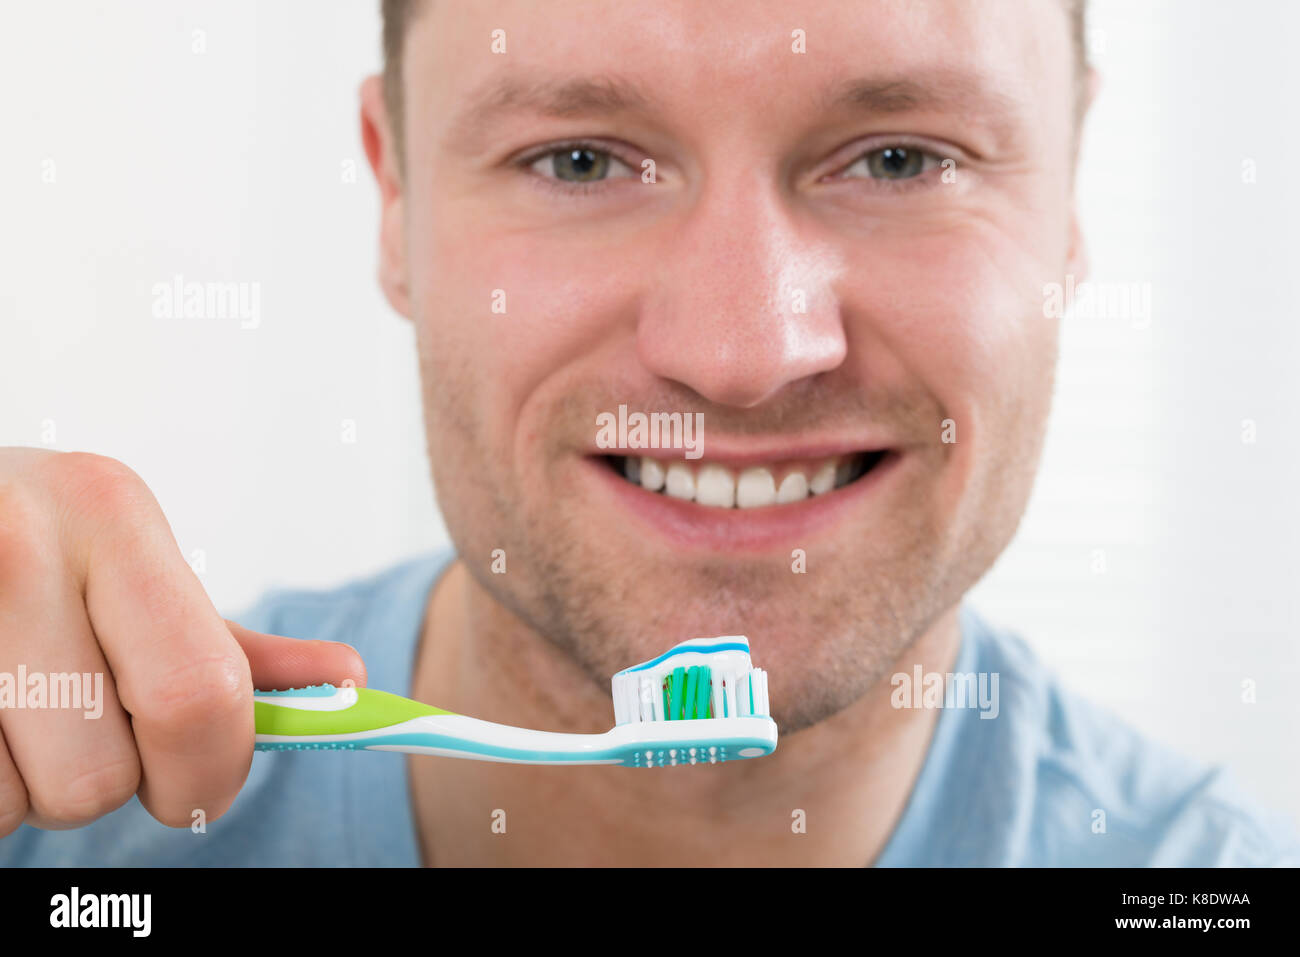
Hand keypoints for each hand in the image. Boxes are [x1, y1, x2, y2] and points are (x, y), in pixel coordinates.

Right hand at [0, 450, 364, 833]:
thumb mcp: (131, 565)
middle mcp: (18, 550)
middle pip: (101, 777)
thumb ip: (227, 639)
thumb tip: (347, 678)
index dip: (209, 771)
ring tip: (16, 703)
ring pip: (19, 803)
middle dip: (108, 784)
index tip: (195, 786)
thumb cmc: (38, 549)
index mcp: (110, 514)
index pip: (198, 696)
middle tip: (84, 728)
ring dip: (28, 784)